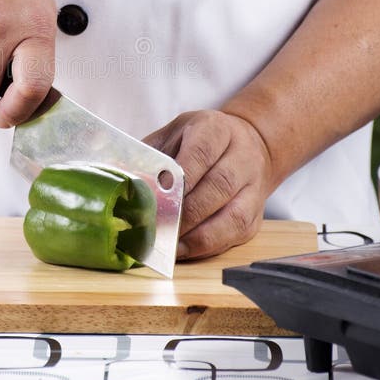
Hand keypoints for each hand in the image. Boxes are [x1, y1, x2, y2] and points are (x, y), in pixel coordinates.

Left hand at [144, 110, 273, 259]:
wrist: (248, 146)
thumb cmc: (198, 142)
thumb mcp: (173, 135)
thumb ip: (151, 155)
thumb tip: (124, 178)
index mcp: (217, 130)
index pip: (202, 152)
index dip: (181, 177)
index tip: (158, 196)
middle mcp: (242, 157)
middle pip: (219, 186)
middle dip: (185, 211)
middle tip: (157, 226)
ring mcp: (253, 188)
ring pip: (232, 215)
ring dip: (197, 234)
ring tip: (167, 243)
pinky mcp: (255, 216)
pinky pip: (234, 234)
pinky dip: (207, 247)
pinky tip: (182, 249)